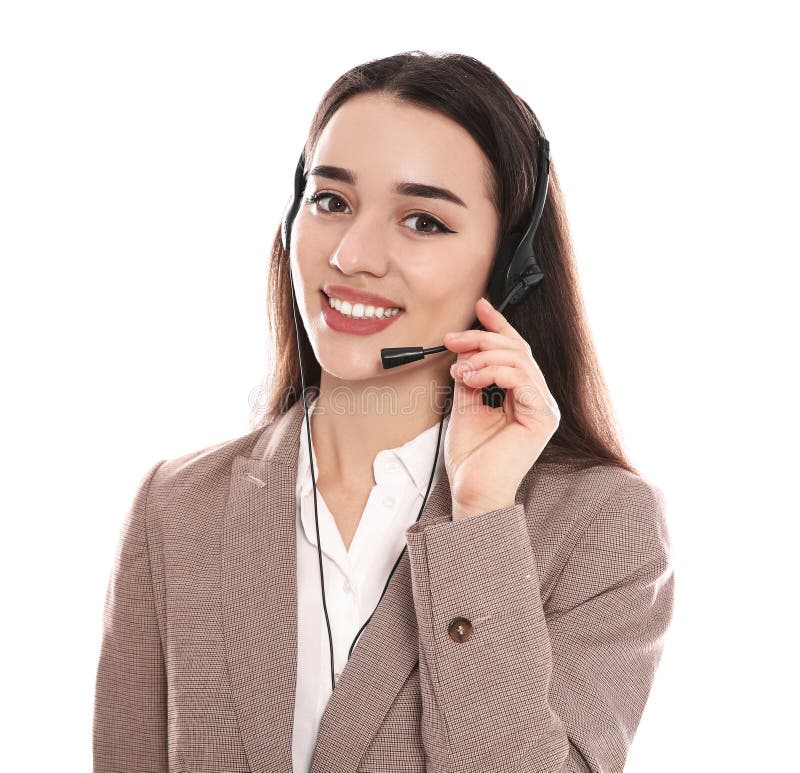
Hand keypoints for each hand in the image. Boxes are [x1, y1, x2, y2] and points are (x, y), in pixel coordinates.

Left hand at [443, 297, 560, 518]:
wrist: (473, 490)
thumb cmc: (471, 457)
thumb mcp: (465, 405)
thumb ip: (472, 376)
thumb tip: (466, 350)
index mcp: (523, 395)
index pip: (515, 351)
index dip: (499, 326)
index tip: (480, 307)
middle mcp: (538, 399)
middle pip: (517, 350)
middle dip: (483, 338)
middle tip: (453, 339)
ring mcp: (543, 408)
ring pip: (518, 360)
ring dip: (483, 356)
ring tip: (460, 370)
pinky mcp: (542, 417)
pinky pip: (522, 379)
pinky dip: (494, 371)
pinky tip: (472, 379)